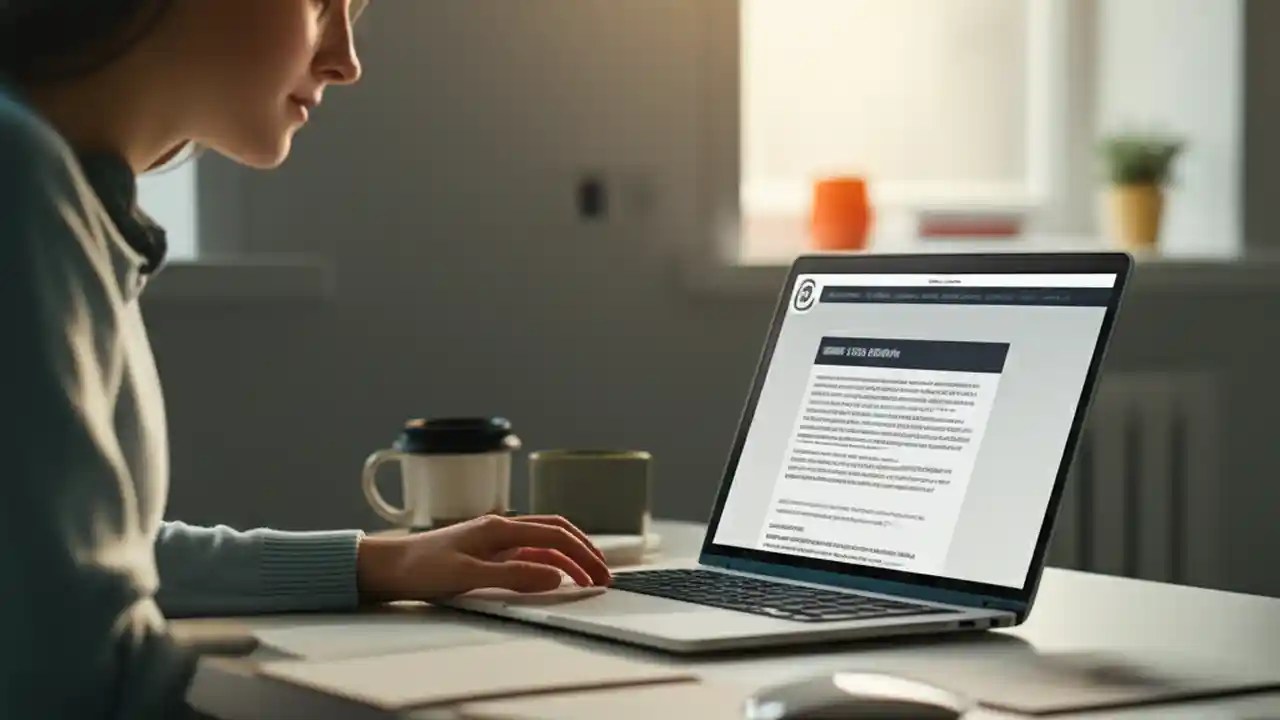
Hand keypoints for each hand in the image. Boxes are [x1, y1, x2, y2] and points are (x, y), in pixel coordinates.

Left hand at [356, 514, 611, 601]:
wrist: (389, 567)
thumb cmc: (421, 568)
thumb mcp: (468, 574)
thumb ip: (513, 575)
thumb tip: (555, 577)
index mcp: (499, 528)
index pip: (554, 535)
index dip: (581, 554)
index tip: (599, 575)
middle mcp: (501, 529)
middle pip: (556, 532)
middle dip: (584, 551)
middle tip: (603, 575)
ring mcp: (495, 540)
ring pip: (544, 541)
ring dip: (569, 557)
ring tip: (587, 577)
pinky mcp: (488, 552)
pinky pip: (529, 553)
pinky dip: (549, 562)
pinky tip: (555, 576)